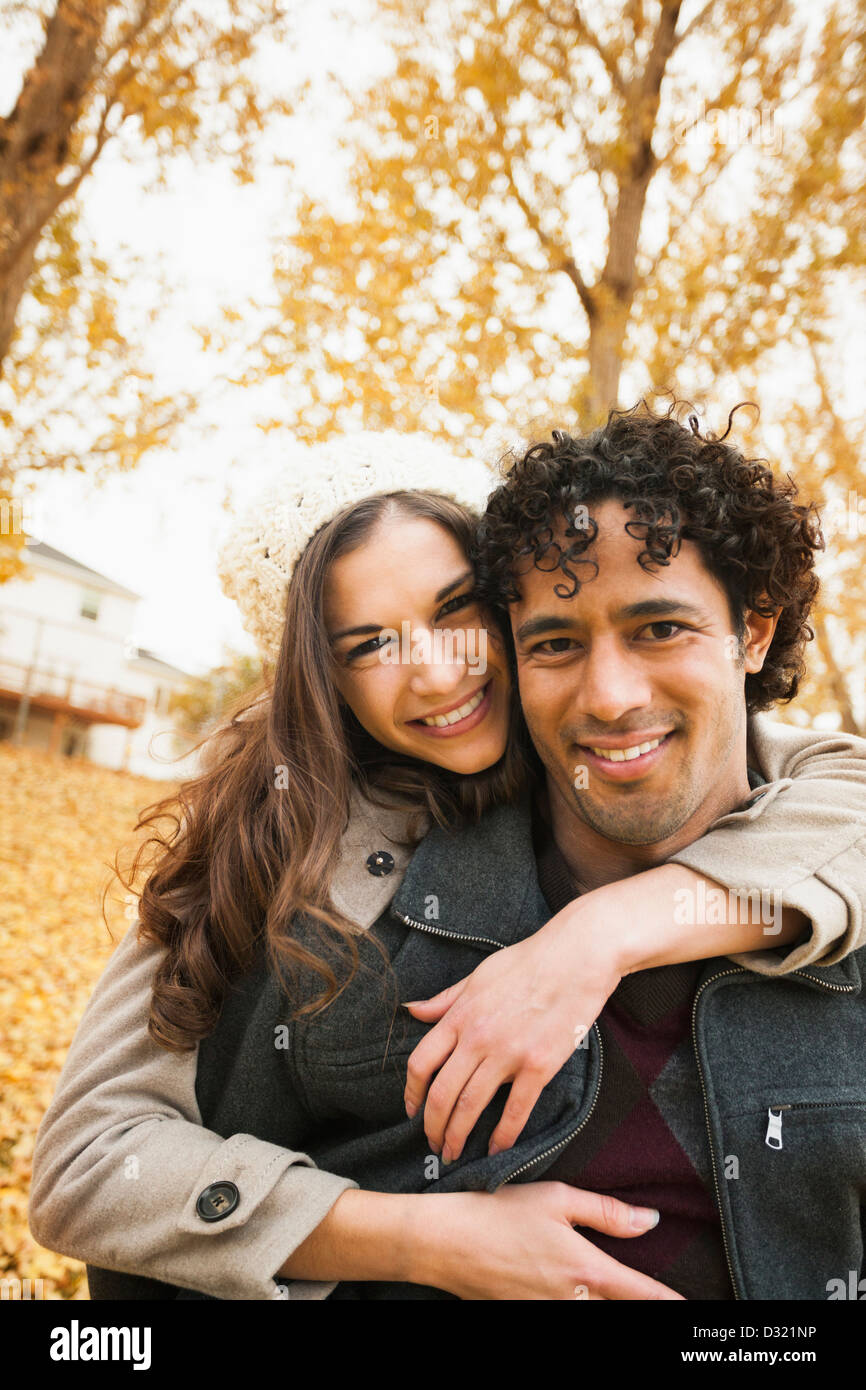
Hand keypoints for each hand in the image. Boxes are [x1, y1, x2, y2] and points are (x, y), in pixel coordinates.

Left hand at [403, 898, 621, 1160]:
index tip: (411, 1111)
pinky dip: (503, 1136)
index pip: (421, 1062)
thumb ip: (445, 1000)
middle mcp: (478, 1037)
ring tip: (454, 1152)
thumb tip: (412, 1011)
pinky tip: (496, 1150)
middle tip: (433, 1145)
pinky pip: (515, 1110)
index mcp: (460, 1015)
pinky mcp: (539, 1066)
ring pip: (471, 1106)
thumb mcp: (477, 976)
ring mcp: (508, 1053)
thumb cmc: (527, 962)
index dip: (411, 1093)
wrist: (576, 957)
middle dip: (433, 1126)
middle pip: (442, 1094)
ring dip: (458, 1136)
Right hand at [417, 1182, 683, 1299]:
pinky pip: (563, 1312)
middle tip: (657, 1295)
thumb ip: (607, 1212)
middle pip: (619, 1310)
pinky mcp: (526, 1316)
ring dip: (605, 1302)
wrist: (443, 1243)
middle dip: (638, 1302)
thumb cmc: (498, 1212)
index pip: (643, 1294)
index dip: (671, 1303)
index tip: (693, 1307)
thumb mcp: (556, 1198)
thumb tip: (651, 1222)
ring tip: (610, 1285)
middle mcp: (572, 1301)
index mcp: (587, 1270)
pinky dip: (576, 1305)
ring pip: (591, 1314)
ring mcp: (548, 1313)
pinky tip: (572, 1288)